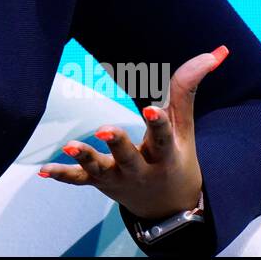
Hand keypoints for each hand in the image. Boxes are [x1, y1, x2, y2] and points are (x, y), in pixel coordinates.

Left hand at [38, 45, 227, 220]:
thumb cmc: (176, 158)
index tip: (151, 108)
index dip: (158, 124)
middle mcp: (142, 170)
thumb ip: (188, 88)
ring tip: (70, 145)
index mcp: (165, 155)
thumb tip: (217, 51)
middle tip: (106, 129)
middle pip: (129, 157)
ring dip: (86, 158)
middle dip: (119, 144)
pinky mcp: (100, 184)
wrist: (168, 208)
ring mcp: (119, 179)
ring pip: (101, 170)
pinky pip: (80, 181)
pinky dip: (63, 175)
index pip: (164, 138)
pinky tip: (43, 170)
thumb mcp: (184, 127)